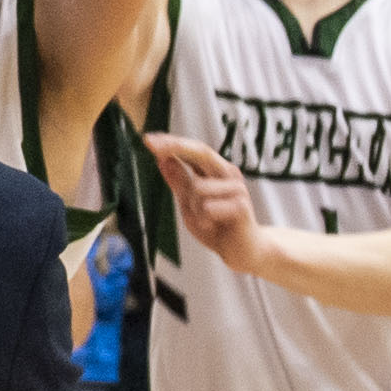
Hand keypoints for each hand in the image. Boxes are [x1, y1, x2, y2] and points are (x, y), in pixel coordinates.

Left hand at [141, 134, 265, 276]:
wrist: (242, 252)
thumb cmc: (215, 226)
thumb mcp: (189, 204)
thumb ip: (179, 183)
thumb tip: (163, 159)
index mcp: (215, 171)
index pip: (194, 150)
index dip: (172, 143)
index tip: (147, 139)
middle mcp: (228, 175)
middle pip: (202, 152)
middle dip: (176, 147)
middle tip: (152, 146)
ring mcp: (237, 189)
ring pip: (198, 187)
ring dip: (192, 208)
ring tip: (205, 221)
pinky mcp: (242, 206)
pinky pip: (207, 208)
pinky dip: (203, 220)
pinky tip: (214, 227)